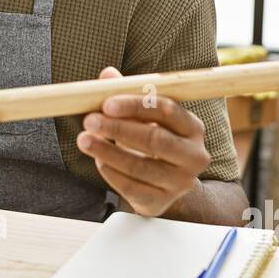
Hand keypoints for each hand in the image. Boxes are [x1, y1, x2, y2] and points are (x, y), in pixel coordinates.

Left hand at [76, 66, 209, 216]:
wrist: (164, 184)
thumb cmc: (153, 141)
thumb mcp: (144, 118)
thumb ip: (128, 95)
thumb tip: (107, 75)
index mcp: (192, 127)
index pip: (167, 110)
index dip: (135, 105)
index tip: (106, 103)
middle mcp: (194, 156)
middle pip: (155, 140)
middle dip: (118, 129)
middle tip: (89, 121)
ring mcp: (180, 182)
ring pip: (140, 166)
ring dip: (107, 151)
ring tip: (84, 140)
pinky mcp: (161, 203)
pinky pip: (131, 188)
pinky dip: (111, 173)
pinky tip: (98, 161)